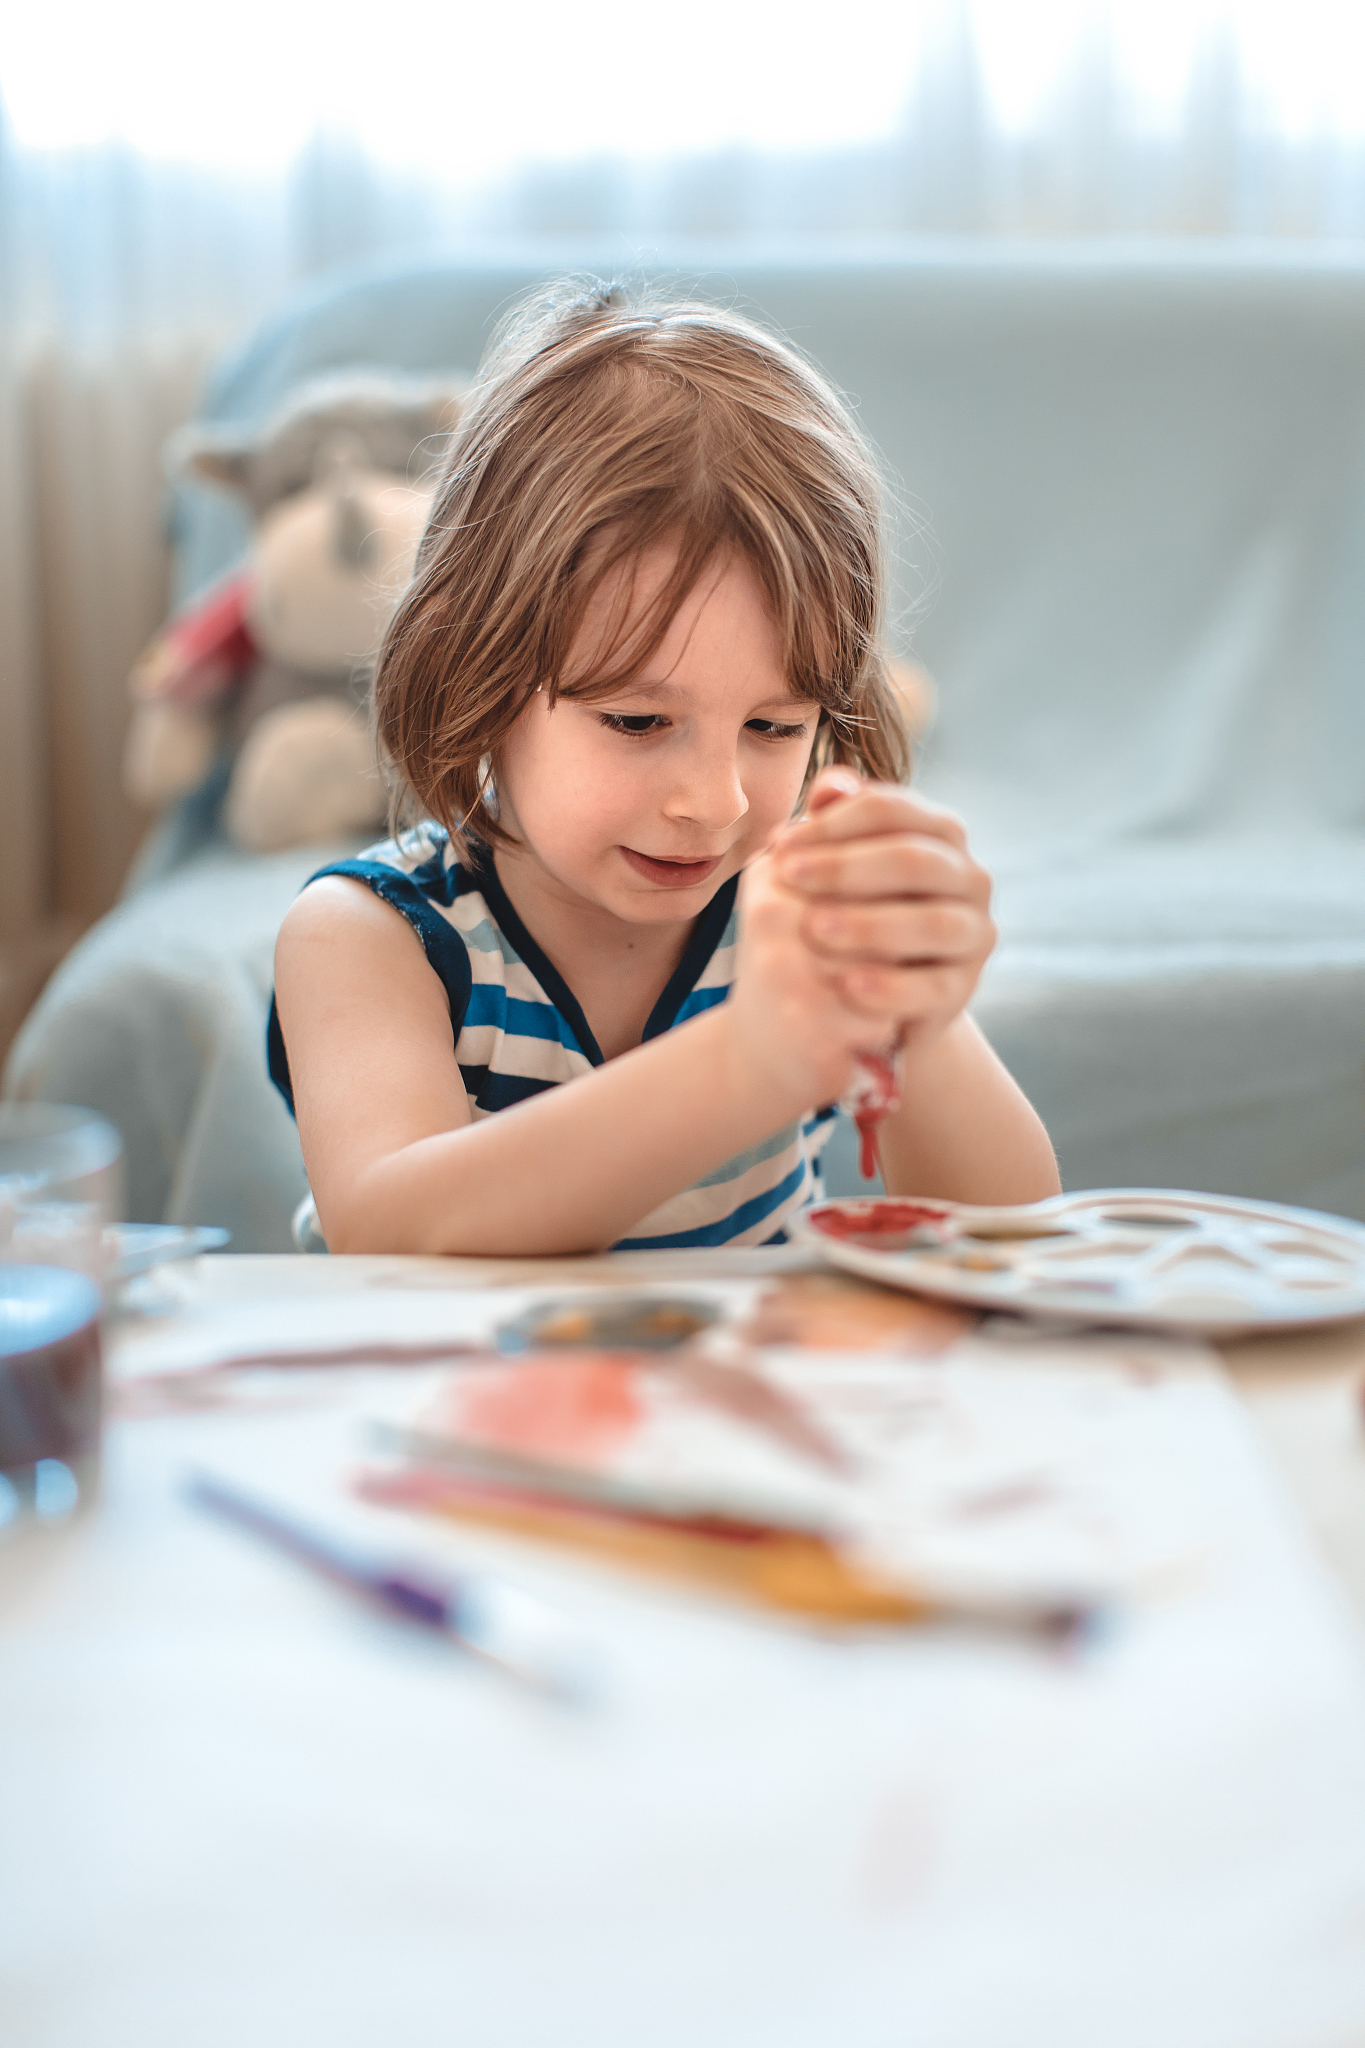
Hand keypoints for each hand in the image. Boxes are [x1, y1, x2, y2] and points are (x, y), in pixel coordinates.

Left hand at [770, 767, 995, 1050]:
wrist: (867, 990)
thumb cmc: (849, 907)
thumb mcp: (835, 862)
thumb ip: (833, 821)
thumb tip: (830, 786)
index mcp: (940, 832)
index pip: (891, 810)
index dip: (834, 823)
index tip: (782, 844)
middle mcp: (969, 877)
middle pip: (914, 860)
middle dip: (846, 867)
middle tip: (789, 878)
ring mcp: (974, 933)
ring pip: (934, 923)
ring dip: (870, 924)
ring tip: (813, 928)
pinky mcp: (965, 987)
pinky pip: (935, 987)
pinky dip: (891, 986)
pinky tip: (845, 984)